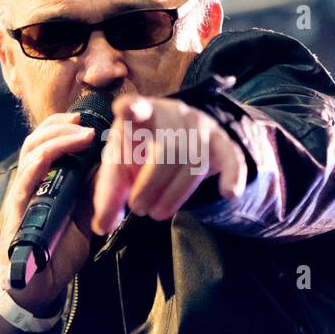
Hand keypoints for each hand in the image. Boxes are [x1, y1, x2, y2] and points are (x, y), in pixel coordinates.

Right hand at [0, 111, 99, 333]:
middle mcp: (31, 182)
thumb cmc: (59, 248)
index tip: (88, 117)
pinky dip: (44, 160)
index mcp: (45, 180)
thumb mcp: (86, 215)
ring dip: (57, 137)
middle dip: (60, 124)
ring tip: (81, 132)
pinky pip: (27, 178)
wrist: (38, 285)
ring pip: (32, 152)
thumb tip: (114, 166)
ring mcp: (23, 194)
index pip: (48, 142)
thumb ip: (94, 192)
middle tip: (85, 119)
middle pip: (36, 139)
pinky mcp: (18, 209)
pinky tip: (59, 153)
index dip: (64, 125)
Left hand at [91, 94, 247, 235]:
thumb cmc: (142, 152)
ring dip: (174, 195)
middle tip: (138, 209)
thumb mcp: (121, 169)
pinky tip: (228, 193)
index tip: (125, 109)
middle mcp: (172, 113)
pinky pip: (232, 158)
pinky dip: (232, 176)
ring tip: (156, 213)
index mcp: (140, 114)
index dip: (131, 108)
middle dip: (150, 186)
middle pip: (166, 150)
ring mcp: (201, 126)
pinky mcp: (222, 142)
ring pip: (194, 162)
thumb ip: (109, 195)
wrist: (181, 139)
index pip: (134, 106)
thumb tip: (102, 227)